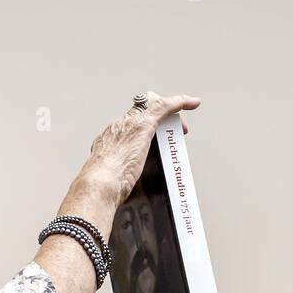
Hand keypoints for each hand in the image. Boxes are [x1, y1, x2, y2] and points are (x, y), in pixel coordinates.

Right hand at [83, 91, 201, 202]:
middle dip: (160, 118)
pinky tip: (192, 103)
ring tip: (183, 127)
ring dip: (172, 113)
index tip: (151, 138)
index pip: (127, 124)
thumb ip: (118, 179)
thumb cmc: (103, 188)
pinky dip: (180, 102)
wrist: (99, 184)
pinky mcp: (145, 124)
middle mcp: (118, 127)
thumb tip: (122, 190)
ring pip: (154, 105)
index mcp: (108, 139)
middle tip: (173, 133)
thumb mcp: (110, 180)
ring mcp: (131, 123)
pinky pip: (165, 106)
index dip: (142, 127)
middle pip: (142, 111)